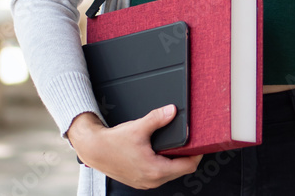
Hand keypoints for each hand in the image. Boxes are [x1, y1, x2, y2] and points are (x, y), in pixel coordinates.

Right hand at [68, 106, 202, 188]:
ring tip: (177, 146)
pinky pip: (159, 175)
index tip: (201, 144)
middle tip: (191, 142)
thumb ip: (158, 118)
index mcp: (155, 170)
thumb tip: (172, 111)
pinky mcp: (139, 180)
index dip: (197, 154)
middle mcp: (152, 180)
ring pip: (170, 173)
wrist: (93, 149)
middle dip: (187, 156)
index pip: (188, 166)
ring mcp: (145, 182)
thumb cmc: (113, 142)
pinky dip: (165, 164)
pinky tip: (162, 152)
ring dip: (175, 161)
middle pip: (181, 170)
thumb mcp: (138, 127)